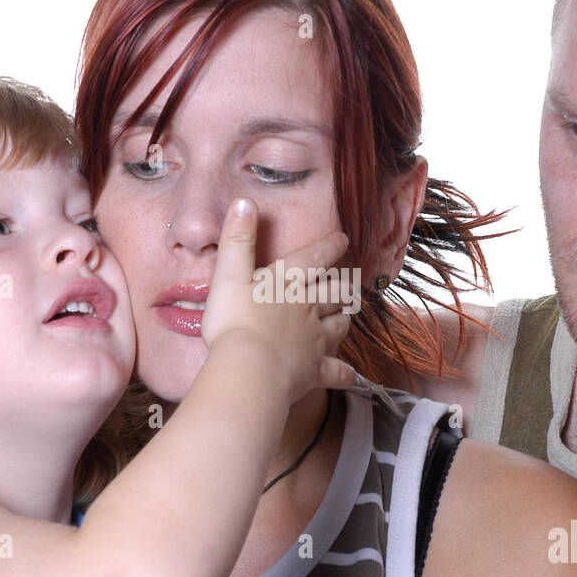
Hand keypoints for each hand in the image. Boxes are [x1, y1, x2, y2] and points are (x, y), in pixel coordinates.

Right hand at [202, 198, 355, 402]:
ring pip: (339, 325)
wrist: (248, 369)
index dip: (330, 246)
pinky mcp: (315, 369)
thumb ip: (238, 238)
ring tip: (345, 317)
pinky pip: (337, 371)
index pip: (315, 257)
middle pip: (335, 291)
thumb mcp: (228, 274)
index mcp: (288, 283)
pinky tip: (348, 374)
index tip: (343, 238)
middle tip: (348, 283)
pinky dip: (344, 372)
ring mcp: (315, 340)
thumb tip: (245, 202)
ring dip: (343, 319)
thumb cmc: (235, 322)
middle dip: (342, 285)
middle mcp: (308, 308)